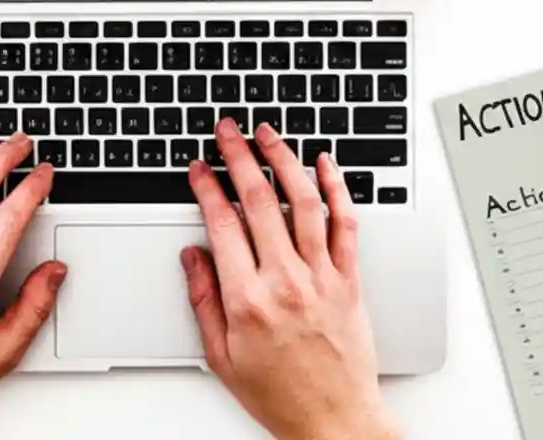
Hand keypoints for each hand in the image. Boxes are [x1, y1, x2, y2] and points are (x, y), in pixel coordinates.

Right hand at [182, 119, 399, 439]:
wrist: (334, 419)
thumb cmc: (279, 394)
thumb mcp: (221, 356)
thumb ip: (202, 300)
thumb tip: (193, 256)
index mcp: (248, 300)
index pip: (222, 224)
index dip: (207, 187)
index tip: (200, 167)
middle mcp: (286, 281)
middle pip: (259, 201)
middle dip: (240, 157)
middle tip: (228, 131)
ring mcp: (322, 277)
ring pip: (303, 202)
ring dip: (284, 161)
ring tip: (269, 135)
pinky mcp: (350, 280)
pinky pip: (346, 224)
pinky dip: (337, 189)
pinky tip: (326, 165)